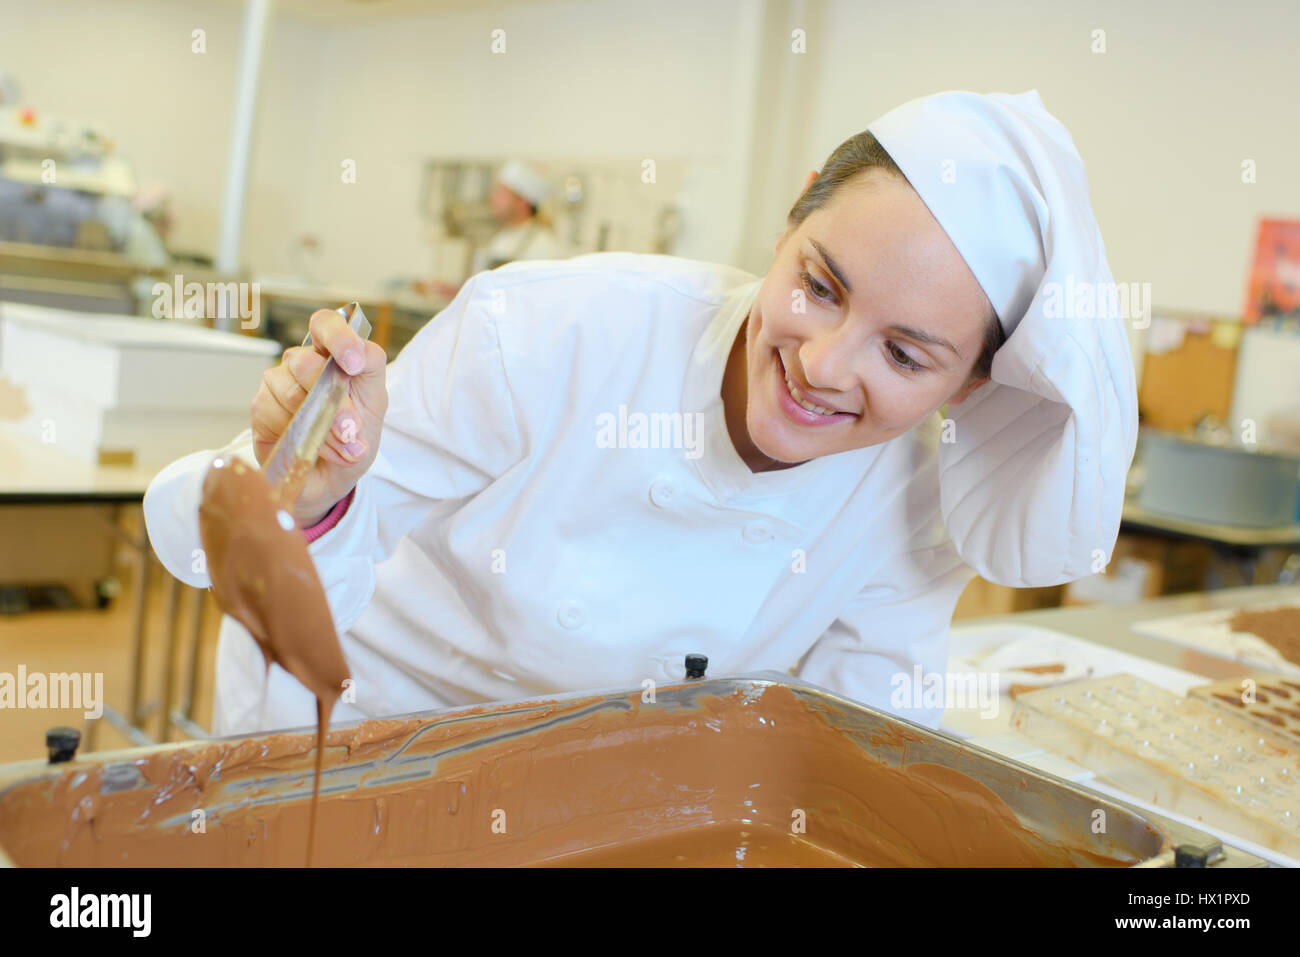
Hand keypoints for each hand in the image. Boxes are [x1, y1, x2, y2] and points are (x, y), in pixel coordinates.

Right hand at [250, 308, 387, 524]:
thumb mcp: (375, 402)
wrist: (334, 477)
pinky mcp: (260, 408)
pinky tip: (313, 449)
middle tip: (351, 430)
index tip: (354, 364)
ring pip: (292, 391)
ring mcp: (277, 383)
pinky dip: (299, 435)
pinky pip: (274, 413)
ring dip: (321, 426)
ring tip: (340, 448)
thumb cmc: (354, 435)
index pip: (326, 324)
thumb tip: (362, 356)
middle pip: (307, 361)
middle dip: (335, 402)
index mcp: (331, 354)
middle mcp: (301, 363)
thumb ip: (372, 370)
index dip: (338, 337)